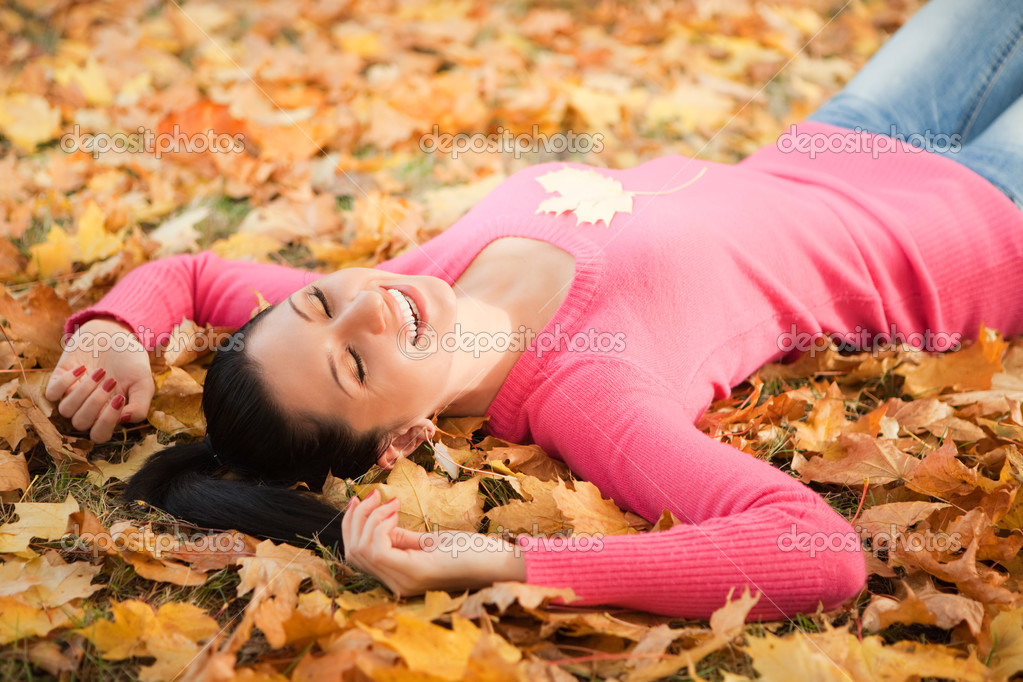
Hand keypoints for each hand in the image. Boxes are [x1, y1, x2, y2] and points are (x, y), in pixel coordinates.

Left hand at [45, 318, 154, 442]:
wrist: (115, 335)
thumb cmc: (131, 362)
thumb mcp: (144, 383)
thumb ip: (140, 406)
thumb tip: (124, 419)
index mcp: (108, 415)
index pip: (99, 435)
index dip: (106, 422)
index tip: (119, 398)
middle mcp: (87, 409)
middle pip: (80, 424)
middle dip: (96, 403)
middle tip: (111, 381)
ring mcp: (72, 395)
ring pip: (66, 410)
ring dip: (84, 391)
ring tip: (100, 372)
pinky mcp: (59, 380)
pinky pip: (52, 393)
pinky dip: (67, 382)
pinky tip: (83, 368)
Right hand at [342, 490, 526, 597]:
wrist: (499, 563)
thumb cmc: (471, 552)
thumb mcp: (429, 541)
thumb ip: (402, 538)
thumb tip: (379, 522)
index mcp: (399, 576)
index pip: (357, 554)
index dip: (354, 524)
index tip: (370, 498)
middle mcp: (397, 584)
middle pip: (353, 552)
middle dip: (356, 519)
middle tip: (373, 494)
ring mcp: (404, 581)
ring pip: (360, 550)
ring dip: (369, 518)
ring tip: (388, 502)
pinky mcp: (414, 573)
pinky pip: (377, 550)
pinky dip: (380, 525)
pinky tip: (394, 511)